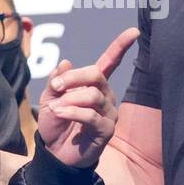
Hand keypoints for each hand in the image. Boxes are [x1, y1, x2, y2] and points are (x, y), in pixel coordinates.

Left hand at [37, 28, 138, 168]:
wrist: (54, 153)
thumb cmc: (56, 123)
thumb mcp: (49, 98)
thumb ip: (56, 81)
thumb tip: (66, 62)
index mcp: (94, 85)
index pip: (110, 61)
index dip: (121, 46)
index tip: (134, 32)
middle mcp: (106, 96)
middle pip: (96, 75)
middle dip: (73, 78)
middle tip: (56, 87)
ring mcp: (109, 113)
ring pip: (93, 95)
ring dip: (69, 99)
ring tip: (56, 108)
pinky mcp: (106, 130)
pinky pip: (90, 115)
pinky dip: (71, 112)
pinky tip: (59, 113)